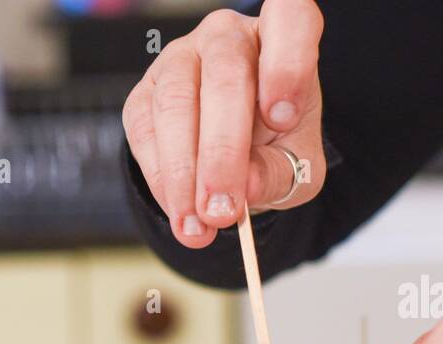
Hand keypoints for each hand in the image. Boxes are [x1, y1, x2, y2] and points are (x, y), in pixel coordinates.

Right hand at [122, 0, 325, 247]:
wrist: (233, 153)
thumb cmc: (273, 143)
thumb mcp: (297, 165)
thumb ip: (279, 173)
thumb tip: (242, 190)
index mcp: (281, 36)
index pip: (289, 16)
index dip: (287, 63)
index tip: (283, 120)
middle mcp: (227, 37)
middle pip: (224, 76)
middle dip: (221, 152)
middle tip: (223, 210)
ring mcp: (180, 59)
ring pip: (175, 103)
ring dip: (183, 173)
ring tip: (198, 224)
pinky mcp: (145, 93)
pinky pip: (144, 132)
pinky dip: (161, 178)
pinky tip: (179, 210)